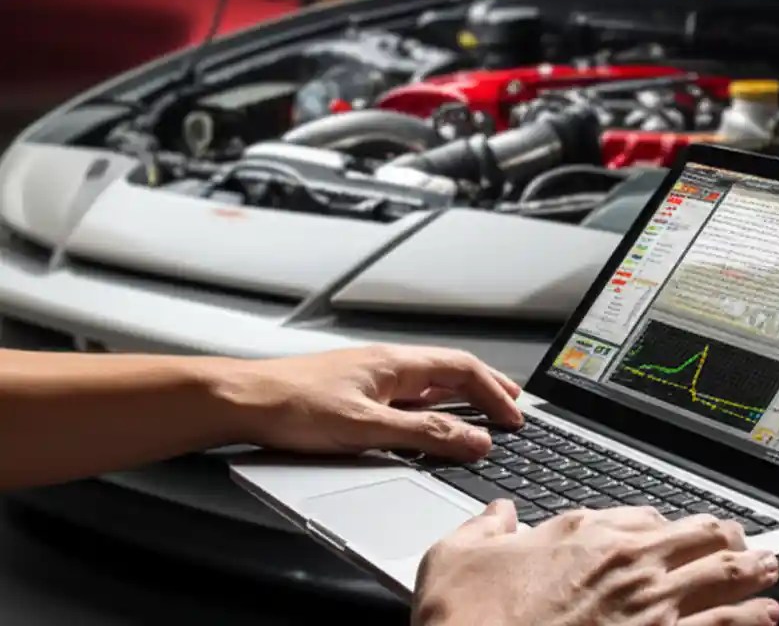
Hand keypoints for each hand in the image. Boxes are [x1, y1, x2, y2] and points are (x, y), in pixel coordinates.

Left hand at [214, 345, 521, 460]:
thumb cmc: (292, 405)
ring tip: (481, 413)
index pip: (463, 370)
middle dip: (486, 388)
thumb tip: (473, 440)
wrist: (240, 401)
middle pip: (451, 371)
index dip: (495, 392)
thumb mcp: (367, 427)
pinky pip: (409, 395)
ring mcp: (371, 377)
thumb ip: (426, 434)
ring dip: (462, 397)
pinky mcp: (354, 392)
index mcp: (396, 363)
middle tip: (511, 406)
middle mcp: (387, 364)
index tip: (514, 417)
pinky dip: (434, 407)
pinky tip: (430, 421)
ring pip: (430, 383)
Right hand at [414, 502, 778, 625]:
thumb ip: (482, 528)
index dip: (661, 525)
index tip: (668, 532)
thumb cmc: (469, 620)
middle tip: (741, 541)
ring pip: (723, 577)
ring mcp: (652, 611)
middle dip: (726, 537)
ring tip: (770, 569)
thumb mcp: (453, 557)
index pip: (642, 516)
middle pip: (700, 537)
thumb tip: (496, 514)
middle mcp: (629, 566)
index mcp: (585, 537)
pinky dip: (751, 619)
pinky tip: (767, 616)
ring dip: (753, 571)